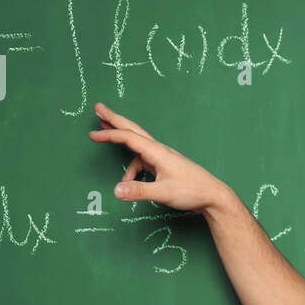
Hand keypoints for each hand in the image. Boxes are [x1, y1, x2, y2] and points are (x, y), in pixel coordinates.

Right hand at [88, 102, 228, 212]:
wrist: (213, 196)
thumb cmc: (192, 191)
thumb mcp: (163, 193)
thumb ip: (138, 191)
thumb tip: (116, 190)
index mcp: (158, 152)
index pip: (129, 138)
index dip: (109, 135)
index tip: (92, 134)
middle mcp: (159, 150)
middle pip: (133, 130)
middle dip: (114, 120)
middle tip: (98, 108)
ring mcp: (162, 157)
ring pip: (137, 146)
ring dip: (120, 143)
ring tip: (101, 138)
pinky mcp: (164, 165)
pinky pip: (143, 162)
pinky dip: (133, 169)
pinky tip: (129, 181)